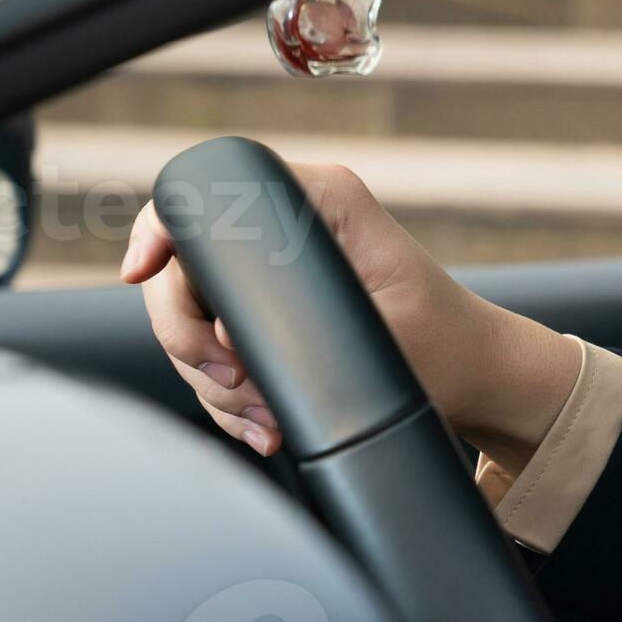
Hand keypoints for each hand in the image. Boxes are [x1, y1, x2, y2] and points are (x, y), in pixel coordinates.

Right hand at [120, 154, 577, 465]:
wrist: (479, 379)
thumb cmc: (447, 347)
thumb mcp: (380, 324)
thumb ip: (299, 317)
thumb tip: (226, 329)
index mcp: (322, 201)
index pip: (206, 194)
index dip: (159, 232)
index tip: (142, 275)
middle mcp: (295, 226)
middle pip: (184, 271)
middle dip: (192, 341)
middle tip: (236, 383)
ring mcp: (280, 274)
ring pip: (196, 324)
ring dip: (218, 384)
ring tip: (268, 422)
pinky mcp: (277, 316)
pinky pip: (220, 354)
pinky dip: (232, 399)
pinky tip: (264, 428)